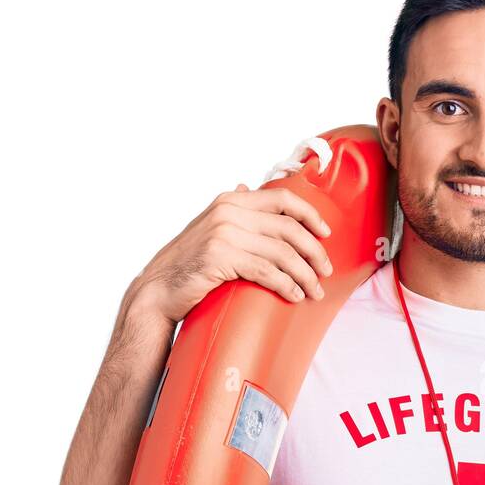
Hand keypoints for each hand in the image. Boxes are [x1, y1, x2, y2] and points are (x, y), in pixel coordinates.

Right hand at [132, 182, 334, 324]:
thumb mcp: (211, 227)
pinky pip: (267, 271)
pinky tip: (295, 296)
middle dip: (314, 252)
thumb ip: (233, 211)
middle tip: (326, 272)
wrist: (158, 289)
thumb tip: (247, 188)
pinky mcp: (221, 258)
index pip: (283, 198)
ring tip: (315, 292)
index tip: (326, 234)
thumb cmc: (189, 263)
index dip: (310, 215)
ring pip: (282, 253)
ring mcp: (224, 234)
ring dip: (305, 275)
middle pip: (289, 228)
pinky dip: (286, 285)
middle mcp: (229, 212)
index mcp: (231, 201)